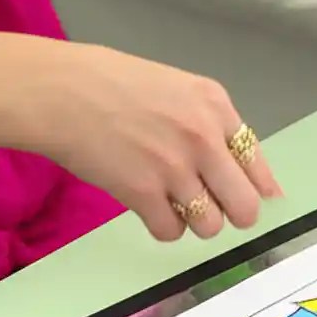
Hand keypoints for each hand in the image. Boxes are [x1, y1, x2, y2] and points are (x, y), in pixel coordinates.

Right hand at [23, 43, 282, 240]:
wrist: (58, 90)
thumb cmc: (111, 84)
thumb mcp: (177, 89)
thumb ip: (212, 125)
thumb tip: (249, 174)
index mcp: (216, 106)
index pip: (258, 163)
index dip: (258, 189)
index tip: (254, 200)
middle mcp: (204, 137)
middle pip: (245, 206)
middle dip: (232, 213)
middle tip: (211, 206)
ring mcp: (175, 167)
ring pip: (210, 225)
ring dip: (195, 222)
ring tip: (171, 201)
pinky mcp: (143, 192)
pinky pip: (172, 232)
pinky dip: (163, 227)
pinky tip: (148, 206)